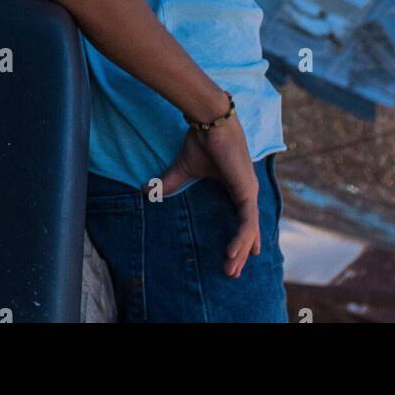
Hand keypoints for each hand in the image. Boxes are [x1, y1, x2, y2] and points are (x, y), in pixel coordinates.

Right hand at [156, 113, 259, 277]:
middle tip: (231, 273)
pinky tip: (236, 253)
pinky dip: (242, 239)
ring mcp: (249, 191)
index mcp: (236, 187)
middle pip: (247, 229)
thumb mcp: (184, 168)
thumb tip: (145, 191)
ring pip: (249, 230)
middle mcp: (246, 191)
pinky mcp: (247, 190)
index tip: (233, 258)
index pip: (241, 220)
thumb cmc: (202, 140)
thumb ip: (170, 182)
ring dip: (240, 251)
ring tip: (231, 270)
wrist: (209, 121)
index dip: (239, 239)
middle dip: (240, 253)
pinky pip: (248, 222)